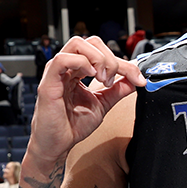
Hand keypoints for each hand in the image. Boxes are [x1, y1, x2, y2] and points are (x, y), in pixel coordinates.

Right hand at [28, 35, 144, 162]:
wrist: (57, 145)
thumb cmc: (72, 125)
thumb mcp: (102, 104)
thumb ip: (117, 90)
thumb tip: (135, 80)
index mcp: (78, 70)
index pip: (102, 52)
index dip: (124, 63)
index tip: (138, 78)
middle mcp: (67, 68)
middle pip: (90, 42)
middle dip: (110, 58)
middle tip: (113, 81)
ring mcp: (56, 73)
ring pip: (78, 44)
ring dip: (98, 59)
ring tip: (102, 79)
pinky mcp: (48, 82)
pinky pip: (62, 59)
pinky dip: (81, 63)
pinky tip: (90, 76)